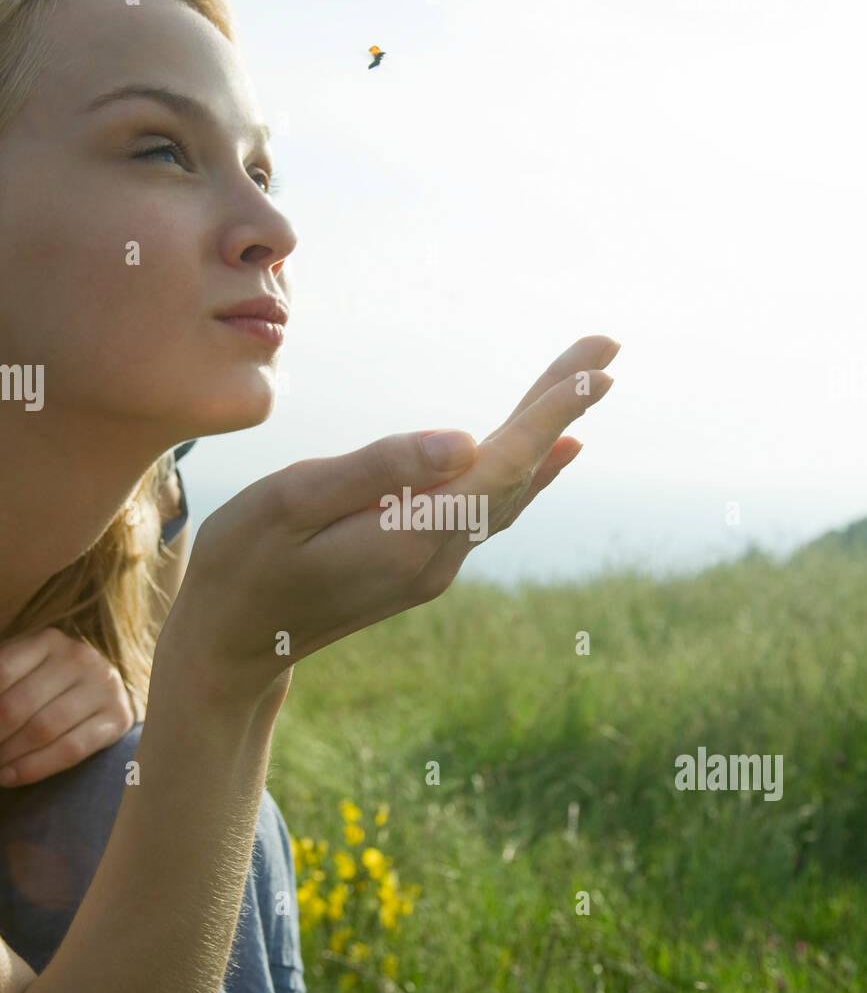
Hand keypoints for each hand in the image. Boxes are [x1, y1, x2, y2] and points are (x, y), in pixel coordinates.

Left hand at [0, 628, 135, 786]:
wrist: (103, 691)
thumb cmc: (48, 684)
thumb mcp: (21, 672)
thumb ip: (1, 686)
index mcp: (48, 641)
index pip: (1, 672)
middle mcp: (80, 658)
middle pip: (18, 705)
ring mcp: (103, 687)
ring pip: (43, 729)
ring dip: (7, 756)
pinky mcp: (118, 718)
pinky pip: (71, 749)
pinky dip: (34, 768)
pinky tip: (9, 777)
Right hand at [162, 335, 619, 704]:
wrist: (232, 645)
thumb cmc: (245, 563)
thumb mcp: (293, 502)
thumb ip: (379, 469)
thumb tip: (466, 441)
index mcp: (411, 536)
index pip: (501, 463)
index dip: (550, 411)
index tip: (598, 364)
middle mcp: (438, 557)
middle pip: (516, 472)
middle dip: (561, 407)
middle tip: (606, 347)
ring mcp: (433, 567)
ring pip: (507, 490)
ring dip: (546, 434)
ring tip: (584, 382)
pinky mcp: (419, 566)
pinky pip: (488, 509)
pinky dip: (523, 470)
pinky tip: (548, 453)